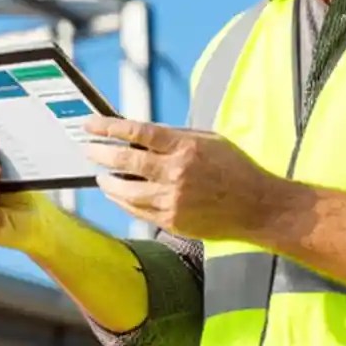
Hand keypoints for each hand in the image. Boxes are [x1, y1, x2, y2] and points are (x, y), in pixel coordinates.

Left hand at [83, 115, 283, 240]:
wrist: (258, 207)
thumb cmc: (234, 168)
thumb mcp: (208, 140)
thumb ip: (174, 137)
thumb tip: (139, 134)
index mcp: (185, 146)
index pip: (137, 132)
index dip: (109, 127)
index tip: (90, 124)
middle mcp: (176, 172)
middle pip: (126, 161)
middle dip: (100, 154)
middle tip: (87, 149)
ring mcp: (173, 199)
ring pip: (126, 191)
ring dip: (108, 181)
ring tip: (100, 175)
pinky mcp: (173, 220)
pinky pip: (138, 210)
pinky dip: (123, 201)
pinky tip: (118, 194)